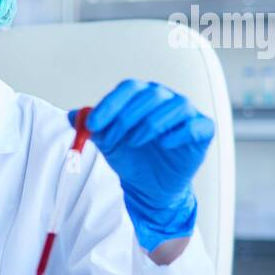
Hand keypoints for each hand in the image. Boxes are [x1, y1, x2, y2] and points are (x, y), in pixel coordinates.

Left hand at [70, 80, 213, 253]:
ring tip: (133, 143)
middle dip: (125, 117)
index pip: (128, 88)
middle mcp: (166, 98)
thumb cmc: (130, 157)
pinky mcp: (202, 130)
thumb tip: (72, 117)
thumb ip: (90, 127)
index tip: (93, 125)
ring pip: (174, 107)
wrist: (149, 186)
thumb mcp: (106, 142)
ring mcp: (186, 113)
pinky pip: (195, 126)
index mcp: (142, 95)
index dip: (110, 105)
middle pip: (150, 95)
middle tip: (110, 138)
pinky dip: (178, 134)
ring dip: (149, 125)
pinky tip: (164, 145)